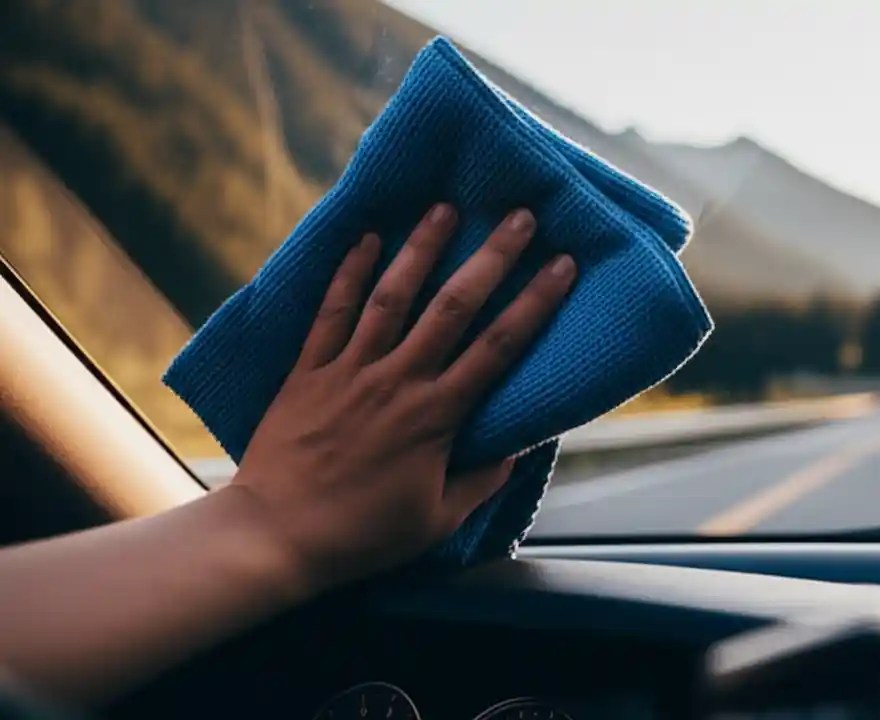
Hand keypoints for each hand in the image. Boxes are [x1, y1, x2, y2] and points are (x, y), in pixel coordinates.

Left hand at [228, 205, 574, 591]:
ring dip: (421, 248)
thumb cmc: (362, 534)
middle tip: (520, 215)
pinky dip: (348, 272)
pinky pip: (331, 312)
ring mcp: (350, 370)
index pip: (499, 347)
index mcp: (437, 417)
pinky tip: (367, 238)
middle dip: (491, 256)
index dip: (535, 301)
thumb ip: (481, 481)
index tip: (563, 264)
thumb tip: (517, 449)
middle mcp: (398, 381)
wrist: (276, 536)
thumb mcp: (437, 519)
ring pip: (392, 296)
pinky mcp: (308, 371)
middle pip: (453, 307)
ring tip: (446, 206)